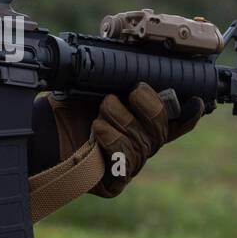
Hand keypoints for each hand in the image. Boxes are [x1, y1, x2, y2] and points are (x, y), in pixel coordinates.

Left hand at [31, 83, 204, 196]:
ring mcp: (129, 166)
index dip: (189, 113)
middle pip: (162, 129)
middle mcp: (139, 144)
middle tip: (128, 93)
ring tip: (101, 112)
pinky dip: (114, 139)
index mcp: (140, 121)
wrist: (40, 132)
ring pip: (144, 142)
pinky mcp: (115, 183)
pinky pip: (127, 160)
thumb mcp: (96, 84)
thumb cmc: (66, 109)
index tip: (196, 100)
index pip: (176, 122)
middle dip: (148, 105)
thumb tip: (140, 54)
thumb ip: (121, 74)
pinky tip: (98, 131)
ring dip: (122, 119)